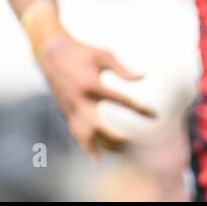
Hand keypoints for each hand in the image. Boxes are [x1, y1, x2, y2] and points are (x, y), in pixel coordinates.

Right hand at [38, 36, 156, 159]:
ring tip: (119, 152)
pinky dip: (86, 144)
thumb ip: (123, 69)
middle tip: (131, 143)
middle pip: (99, 127)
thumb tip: (142, 77)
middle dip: (114, 138)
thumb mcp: (104, 55)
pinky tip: (96, 153)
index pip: (121, 101)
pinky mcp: (65, 111)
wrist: (51, 52)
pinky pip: (75, 132)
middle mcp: (80, 100)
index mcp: (92, 85)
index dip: (140, 109)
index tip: (155, 116)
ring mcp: (70, 108)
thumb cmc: (82, 52)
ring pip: (83, 135)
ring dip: (100, 146)